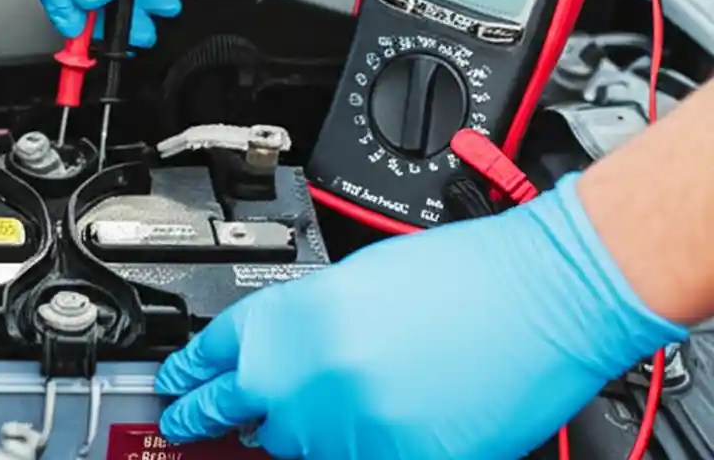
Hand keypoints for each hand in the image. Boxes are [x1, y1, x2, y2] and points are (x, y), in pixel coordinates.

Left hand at [156, 175, 686, 458]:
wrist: (544, 294)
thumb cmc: (465, 276)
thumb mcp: (356, 281)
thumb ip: (304, 327)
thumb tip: (275, 363)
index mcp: (291, 316)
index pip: (212, 355)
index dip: (187, 373)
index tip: (172, 386)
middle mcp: (305, 374)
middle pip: (236, 410)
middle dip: (208, 417)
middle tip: (188, 424)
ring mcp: (345, 427)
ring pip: (294, 448)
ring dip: (302, 434)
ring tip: (327, 412)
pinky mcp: (393, 459)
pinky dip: (356, 448)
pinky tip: (372, 427)